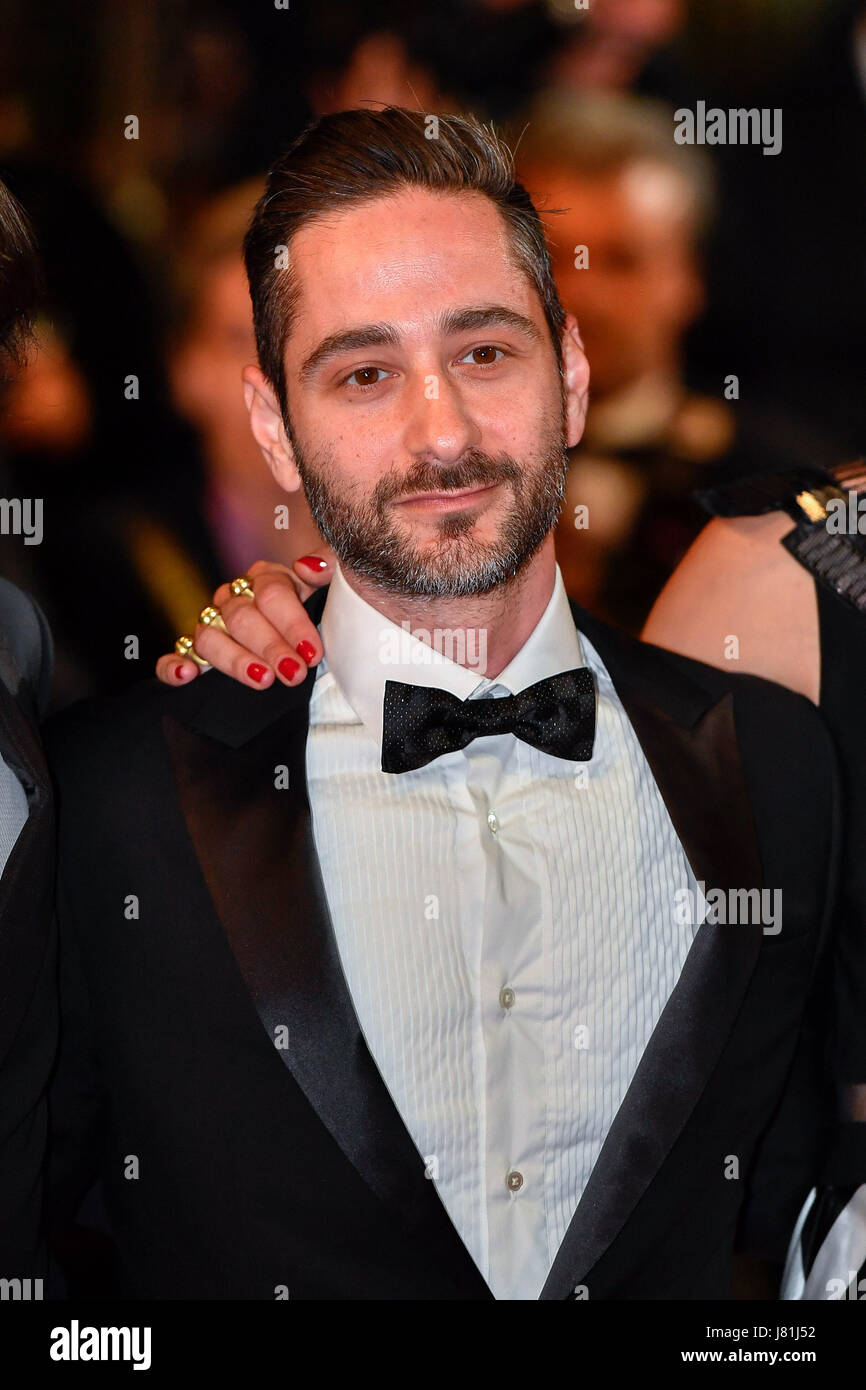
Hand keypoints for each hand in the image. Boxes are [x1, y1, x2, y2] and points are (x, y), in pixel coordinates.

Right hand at [156, 553, 333, 688]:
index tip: (311, 651)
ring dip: (235, 660)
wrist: (309, 640)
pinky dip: (174, 666)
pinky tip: (186, 676)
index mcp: (266, 579)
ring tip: (262, 680)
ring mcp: (213, 625)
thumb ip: (328, 568)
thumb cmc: (321, 612)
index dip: (292, 623)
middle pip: (242, 617)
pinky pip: (176, 655)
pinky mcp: (195, 653)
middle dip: (270, 647)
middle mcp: (235, 599)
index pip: (273, 594)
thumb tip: (307, 568)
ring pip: (211, 638)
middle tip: (293, 673)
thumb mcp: (332, 587)